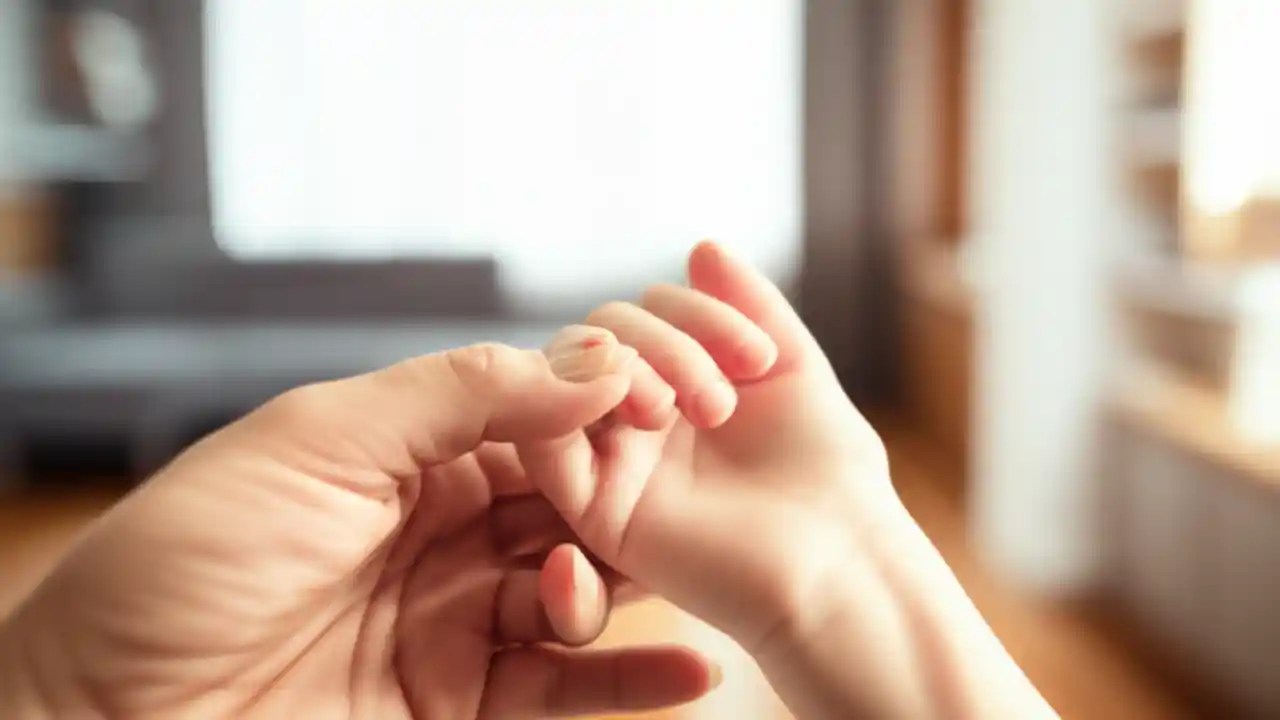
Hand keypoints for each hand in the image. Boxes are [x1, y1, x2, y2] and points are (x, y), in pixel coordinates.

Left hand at [0, 347, 718, 718]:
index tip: (661, 409)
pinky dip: (633, 681)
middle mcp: (443, 533)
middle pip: (570, 504)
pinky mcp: (460, 705)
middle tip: (653, 500)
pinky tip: (691, 667)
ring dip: (609, 587)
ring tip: (586, 587)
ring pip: (576, 593)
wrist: (101, 713)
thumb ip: (460, 393)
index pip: (537, 418)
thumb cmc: (183, 561)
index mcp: (409, 453)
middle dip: (615, 499)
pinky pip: (564, 691)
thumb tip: (593, 359)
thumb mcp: (318, 440)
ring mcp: (454, 621)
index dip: (599, 411)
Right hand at [522, 242, 1052, 717]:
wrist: (838, 566)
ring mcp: (613, 462)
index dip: (695, 314)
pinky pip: (545, 437)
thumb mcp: (796, 370)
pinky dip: (573, 399)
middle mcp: (639, 424)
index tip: (762, 358)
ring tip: (685, 410)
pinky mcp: (594, 507)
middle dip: (663, 340)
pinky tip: (640, 404)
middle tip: (723, 399)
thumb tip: (700, 245)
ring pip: (569, 372)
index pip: (645, 314)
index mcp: (681, 390)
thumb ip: (749, 307)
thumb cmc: (831, 479)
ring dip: (628, 364)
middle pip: (600, 334)